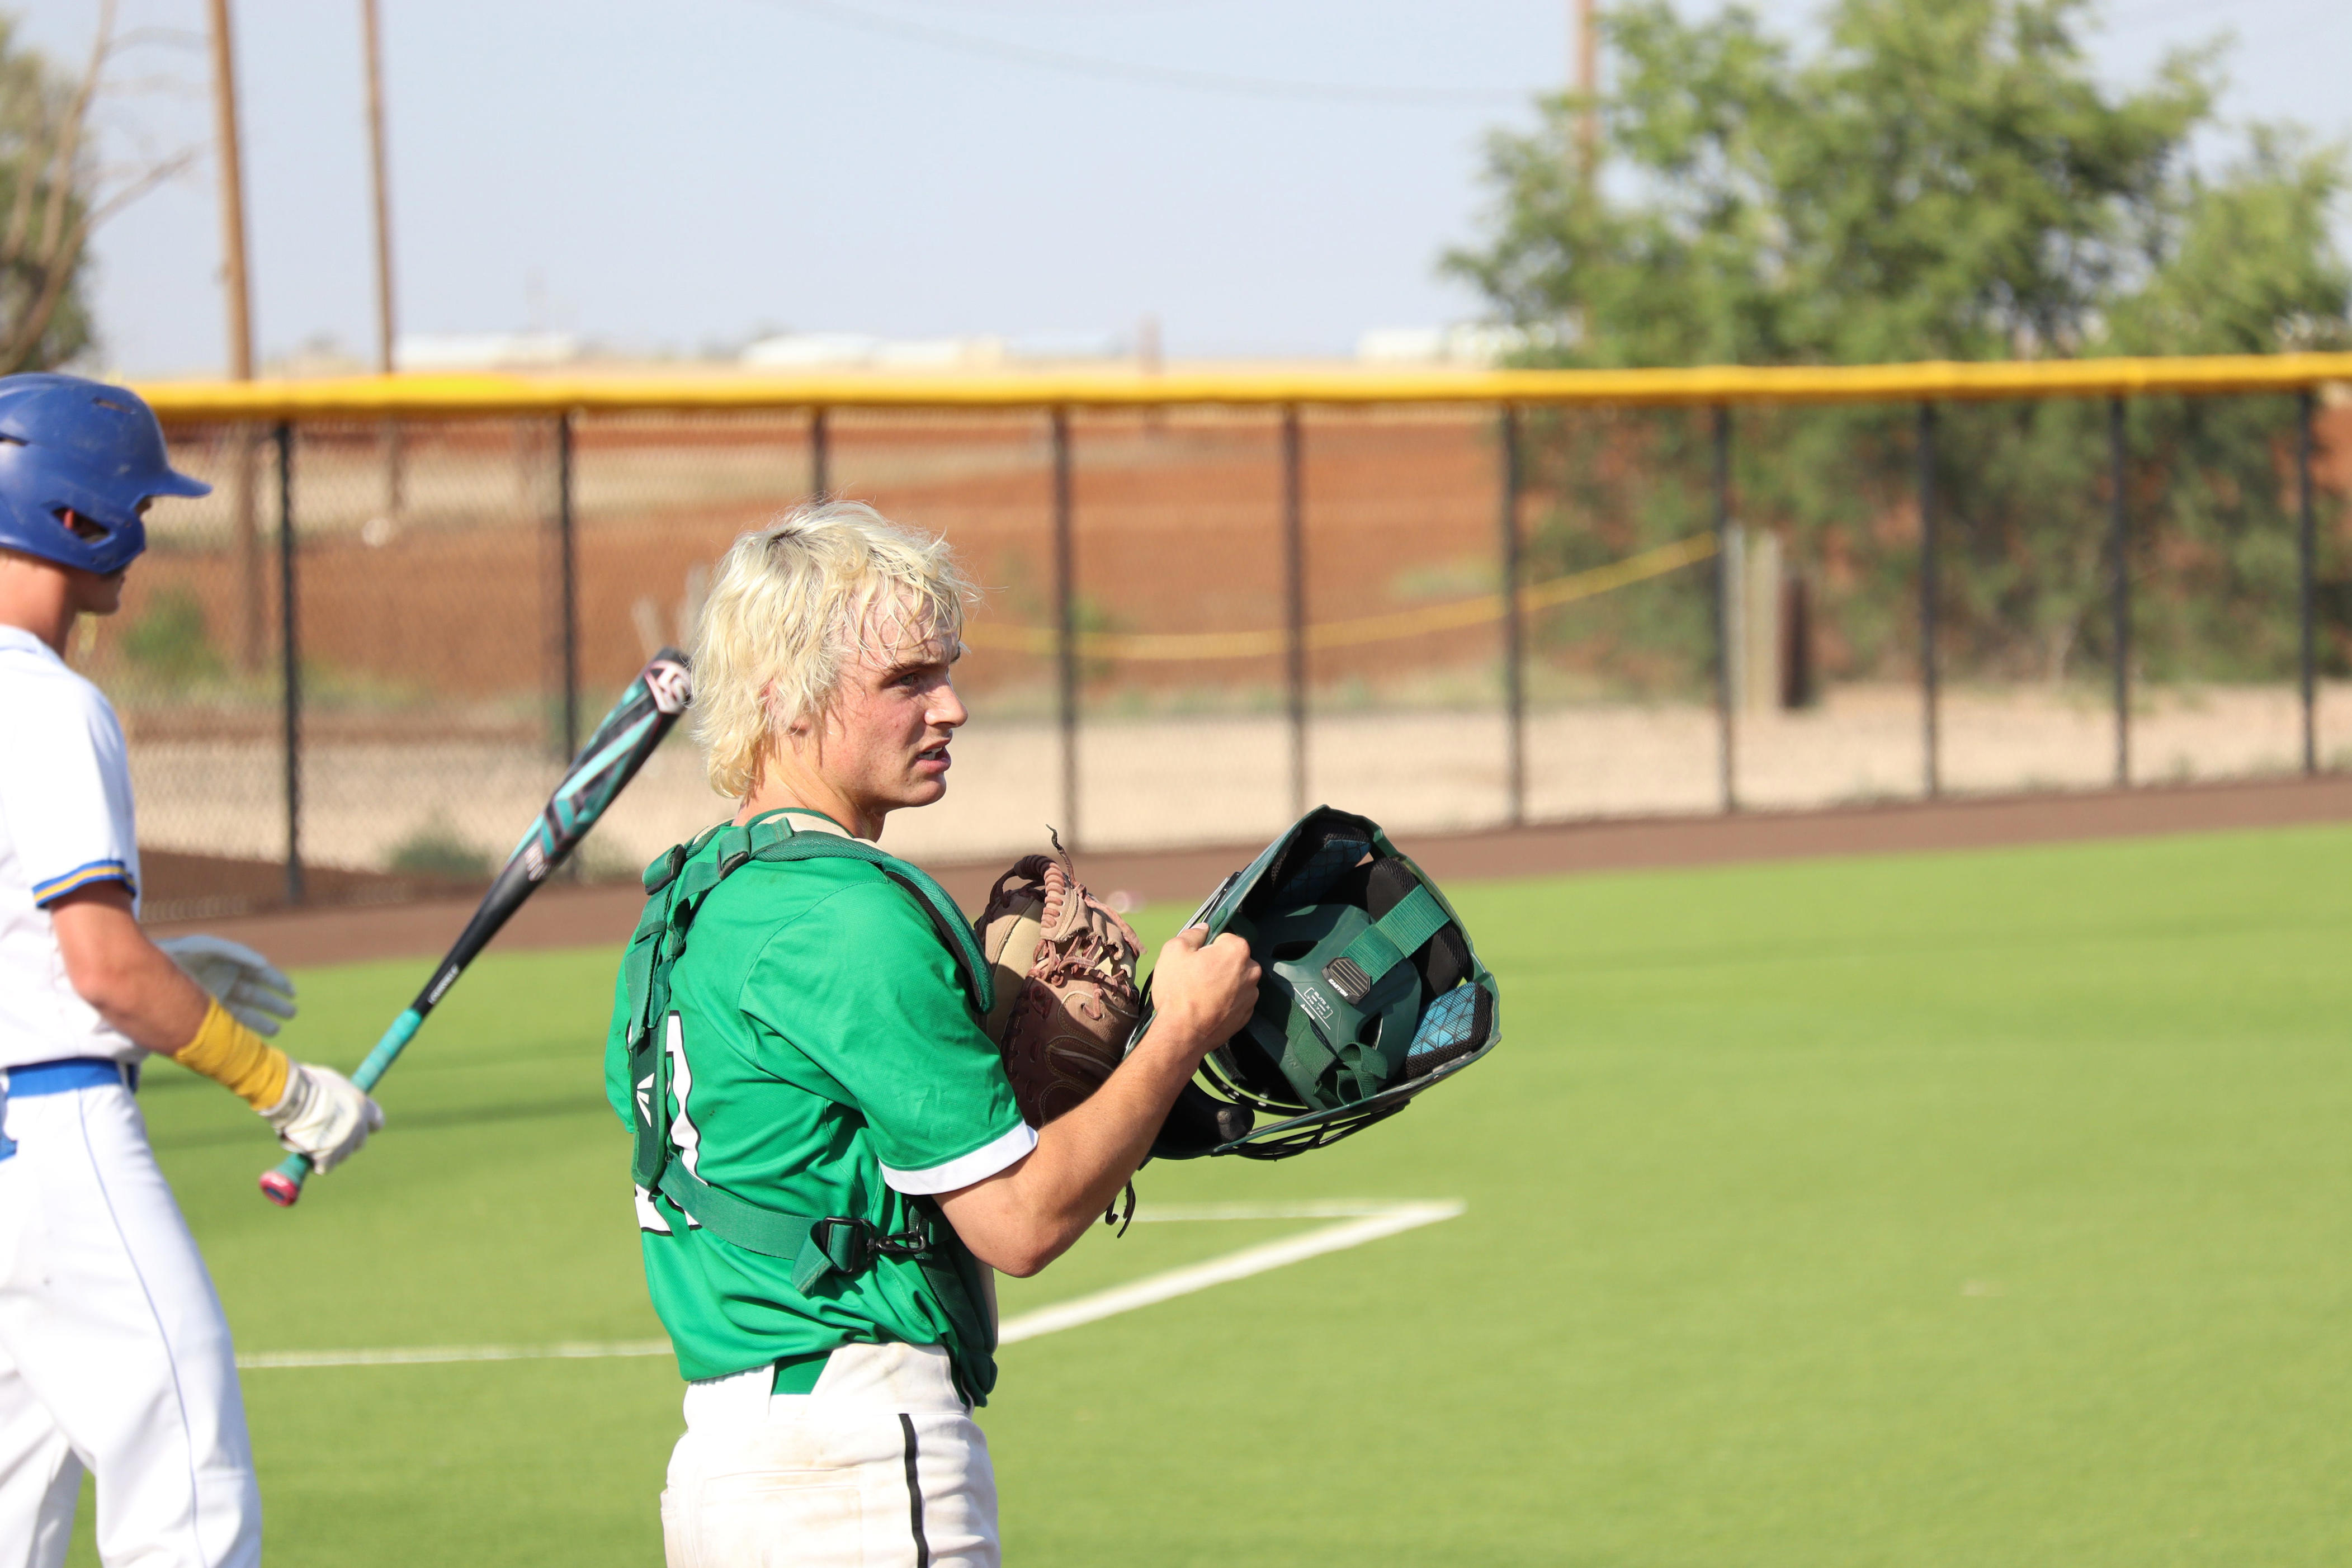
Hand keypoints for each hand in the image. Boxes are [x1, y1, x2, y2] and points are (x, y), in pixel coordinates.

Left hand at [155, 934, 296, 1036]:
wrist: (143, 970)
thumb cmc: (178, 953)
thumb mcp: (209, 947)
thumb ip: (238, 953)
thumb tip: (264, 963)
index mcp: (229, 965)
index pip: (260, 975)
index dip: (278, 983)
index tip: (292, 992)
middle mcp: (223, 982)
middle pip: (255, 995)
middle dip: (273, 1004)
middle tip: (291, 1013)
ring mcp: (213, 998)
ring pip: (243, 1011)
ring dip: (260, 1020)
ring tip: (276, 1030)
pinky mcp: (202, 1011)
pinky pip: (228, 1021)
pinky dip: (242, 1028)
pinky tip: (252, 1036)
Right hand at [261, 1063, 382, 1171]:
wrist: (296, 1099)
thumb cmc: (310, 1083)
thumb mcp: (331, 1080)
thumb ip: (337, 1094)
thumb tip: (332, 1092)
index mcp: (363, 1106)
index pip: (377, 1121)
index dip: (367, 1125)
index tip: (358, 1124)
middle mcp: (358, 1127)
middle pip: (360, 1142)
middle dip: (347, 1141)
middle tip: (330, 1137)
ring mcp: (344, 1143)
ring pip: (342, 1156)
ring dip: (331, 1153)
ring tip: (313, 1144)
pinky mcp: (327, 1157)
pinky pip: (325, 1167)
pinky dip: (318, 1165)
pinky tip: (308, 1158)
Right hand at [1148, 926, 1259, 1056]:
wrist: (1182, 1034)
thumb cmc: (1178, 992)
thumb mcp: (1174, 951)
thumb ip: (1192, 934)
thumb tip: (1203, 929)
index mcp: (1237, 951)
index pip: (1225, 938)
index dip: (1208, 946)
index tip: (1197, 957)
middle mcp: (1251, 972)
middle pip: (1234, 960)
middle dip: (1218, 964)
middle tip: (1197, 976)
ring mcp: (1251, 996)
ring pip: (1236, 981)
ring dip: (1223, 983)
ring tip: (1201, 994)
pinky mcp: (1246, 1015)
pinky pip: (1237, 1001)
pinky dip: (1226, 1001)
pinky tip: (1208, 1007)